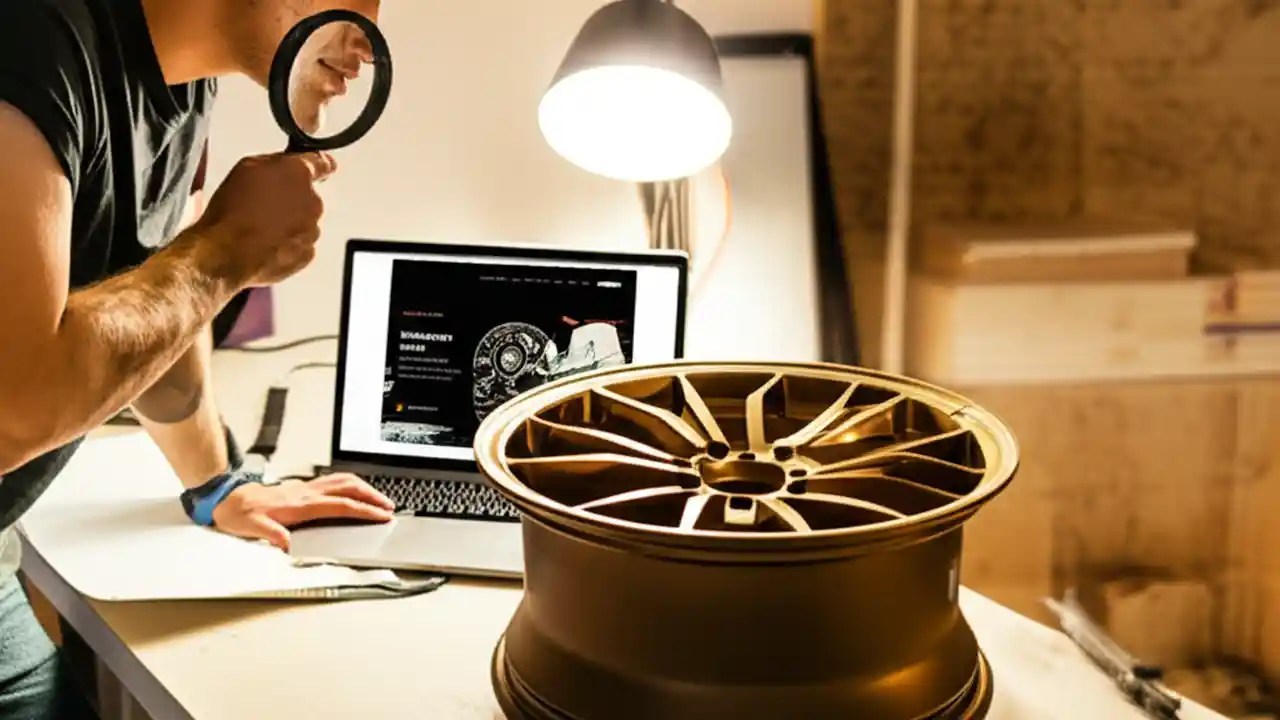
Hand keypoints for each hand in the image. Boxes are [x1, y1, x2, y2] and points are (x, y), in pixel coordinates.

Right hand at [191, 151, 336, 286]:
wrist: (228, 254)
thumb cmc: (233, 212)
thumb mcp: (245, 169)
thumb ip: (272, 163)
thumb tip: (278, 166)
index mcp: (298, 175)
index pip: (319, 163)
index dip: (319, 164)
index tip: (322, 166)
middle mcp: (311, 202)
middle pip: (306, 197)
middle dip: (289, 200)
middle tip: (262, 206)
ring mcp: (310, 231)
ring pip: (303, 223)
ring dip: (287, 224)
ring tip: (258, 229)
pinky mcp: (305, 255)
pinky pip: (299, 245)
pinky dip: (286, 245)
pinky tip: (264, 244)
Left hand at [211, 473, 393, 550]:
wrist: (228, 499)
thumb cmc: (241, 514)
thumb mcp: (252, 528)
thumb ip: (270, 534)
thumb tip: (286, 544)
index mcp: (301, 504)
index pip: (342, 505)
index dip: (365, 510)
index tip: (381, 515)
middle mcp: (307, 493)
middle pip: (349, 487)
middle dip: (372, 495)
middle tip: (389, 506)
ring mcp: (306, 488)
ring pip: (343, 480)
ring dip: (364, 487)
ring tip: (378, 498)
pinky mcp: (303, 488)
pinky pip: (334, 481)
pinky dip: (351, 484)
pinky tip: (354, 491)